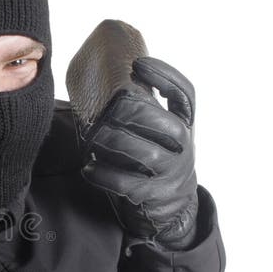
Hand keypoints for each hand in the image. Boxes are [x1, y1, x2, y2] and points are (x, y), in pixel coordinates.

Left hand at [80, 57, 197, 249]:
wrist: (172, 207)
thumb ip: (144, 113)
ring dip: (113, 143)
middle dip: (132, 112)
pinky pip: (127, 183)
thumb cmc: (155, 160)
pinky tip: (88, 168)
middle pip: (164, 123)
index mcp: (184, 123)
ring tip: (91, 138)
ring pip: (145, 154)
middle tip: (106, 109)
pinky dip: (104, 175)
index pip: (185, 95)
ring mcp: (171, 172)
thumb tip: (104, 83)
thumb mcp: (159, 134)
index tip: (138, 64)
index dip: (165, 76)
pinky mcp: (154, 194)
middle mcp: (183, 146)